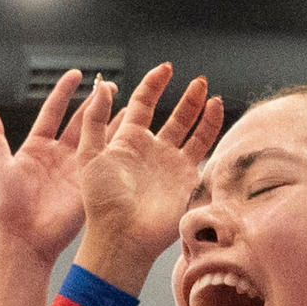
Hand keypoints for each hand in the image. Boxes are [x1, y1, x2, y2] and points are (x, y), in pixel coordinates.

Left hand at [0, 69, 108, 268]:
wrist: (25, 238)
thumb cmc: (8, 206)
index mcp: (37, 147)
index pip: (54, 111)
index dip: (64, 91)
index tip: (76, 75)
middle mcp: (59, 154)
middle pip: (80, 120)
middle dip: (94, 102)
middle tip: (108, 85)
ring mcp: (76, 168)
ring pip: (96, 136)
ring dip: (110, 119)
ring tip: (127, 101)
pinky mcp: (88, 183)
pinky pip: (104, 158)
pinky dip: (117, 143)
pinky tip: (131, 129)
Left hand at [72, 64, 222, 280]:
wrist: (121, 236)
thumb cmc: (100, 202)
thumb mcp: (88, 154)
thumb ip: (94, 119)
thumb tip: (100, 87)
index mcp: (126, 142)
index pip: (144, 104)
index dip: (154, 84)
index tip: (166, 69)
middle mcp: (151, 151)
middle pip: (173, 117)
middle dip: (186, 98)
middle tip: (199, 80)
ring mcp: (171, 165)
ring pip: (191, 131)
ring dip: (201, 111)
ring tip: (211, 93)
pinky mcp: (187, 179)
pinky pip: (203, 150)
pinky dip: (212, 130)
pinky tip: (217, 113)